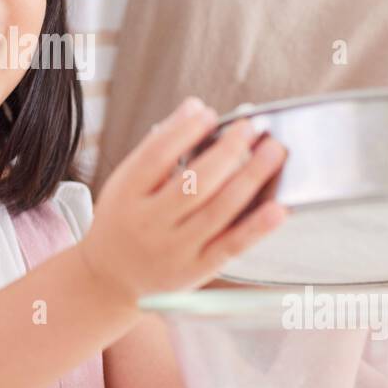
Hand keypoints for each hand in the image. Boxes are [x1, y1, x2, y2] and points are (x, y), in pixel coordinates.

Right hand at [78, 96, 287, 301]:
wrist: (110, 279)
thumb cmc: (123, 221)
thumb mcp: (126, 183)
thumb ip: (157, 147)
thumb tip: (195, 108)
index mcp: (126, 195)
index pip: (156, 157)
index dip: (184, 132)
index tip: (208, 113)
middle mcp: (149, 224)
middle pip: (193, 183)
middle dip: (227, 151)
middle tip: (250, 128)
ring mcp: (174, 249)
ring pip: (217, 211)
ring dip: (250, 178)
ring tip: (272, 152)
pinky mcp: (196, 270)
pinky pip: (231, 246)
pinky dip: (256, 227)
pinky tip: (277, 208)